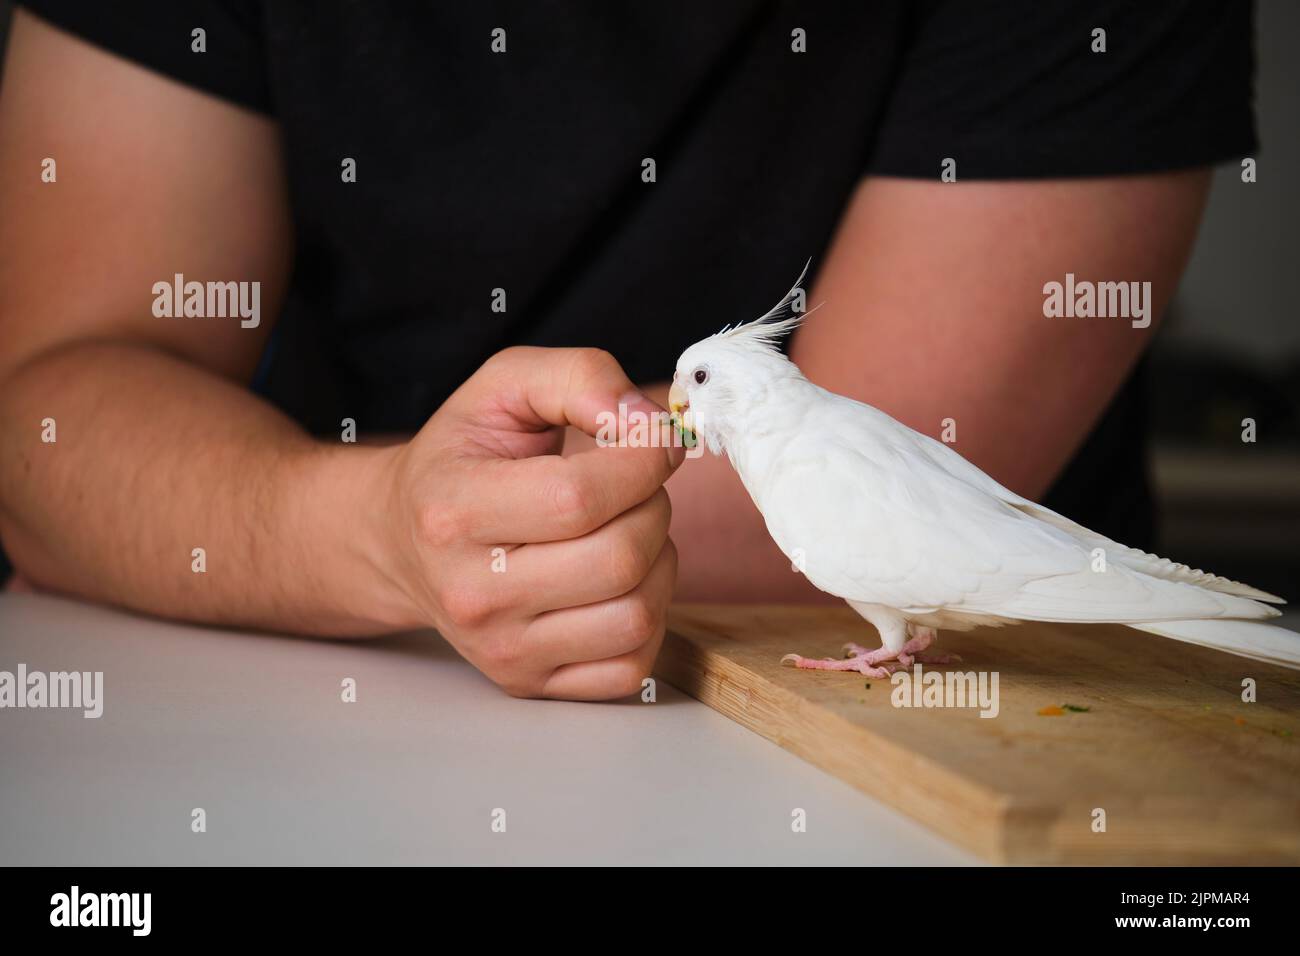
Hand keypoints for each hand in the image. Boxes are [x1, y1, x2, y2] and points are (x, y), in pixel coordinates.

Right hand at [372, 347, 683, 699]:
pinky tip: (620, 581)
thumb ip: (580, 377)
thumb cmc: (463, 459)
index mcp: (453, 512)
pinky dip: (648, 618)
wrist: (403, 539)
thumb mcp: (504, 387)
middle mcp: (471, 593)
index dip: (643, 459)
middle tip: (635, 486)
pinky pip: (632, 667)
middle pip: (619, 558)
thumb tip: (649, 422)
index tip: (653, 439)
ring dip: (658, 562)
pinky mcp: (528, 682)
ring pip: (636, 615)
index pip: (579, 497)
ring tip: (626, 529)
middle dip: (653, 506)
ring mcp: (501, 649)